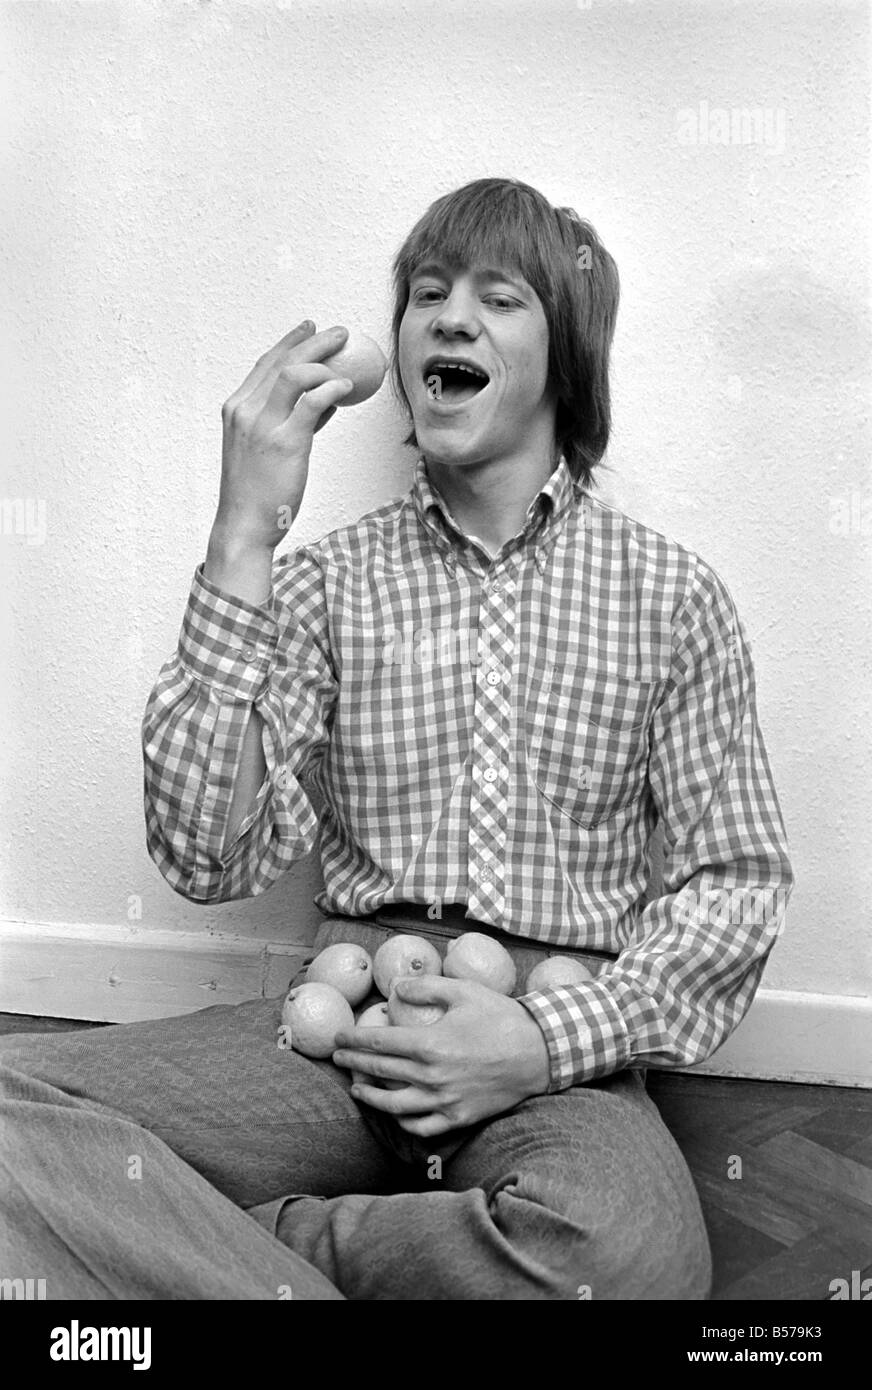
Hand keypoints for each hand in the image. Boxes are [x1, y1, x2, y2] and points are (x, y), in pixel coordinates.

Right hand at [215, 320, 354, 550]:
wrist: (244, 525)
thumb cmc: (257, 493)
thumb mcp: (265, 449)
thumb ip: (290, 421)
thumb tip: (323, 402)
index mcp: (237, 409)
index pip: (265, 364)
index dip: (289, 342)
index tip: (309, 329)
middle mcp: (245, 411)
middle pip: (281, 361)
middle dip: (312, 340)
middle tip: (339, 333)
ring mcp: (263, 425)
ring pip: (295, 374)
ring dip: (324, 360)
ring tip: (347, 358)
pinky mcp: (284, 442)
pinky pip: (312, 403)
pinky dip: (332, 389)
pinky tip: (347, 388)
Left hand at [332, 976, 551, 1137]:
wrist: (539, 1053)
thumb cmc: (501, 1018)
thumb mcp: (464, 991)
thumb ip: (426, 986)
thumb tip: (394, 986)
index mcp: (430, 1044)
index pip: (378, 1043)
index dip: (352, 1040)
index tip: (337, 1038)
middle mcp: (432, 1077)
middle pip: (380, 1072)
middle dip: (353, 1064)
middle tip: (337, 1058)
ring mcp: (445, 1101)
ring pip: (394, 1106)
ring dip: (369, 1096)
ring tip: (356, 1087)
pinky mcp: (459, 1117)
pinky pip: (421, 1126)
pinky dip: (402, 1121)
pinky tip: (393, 1111)